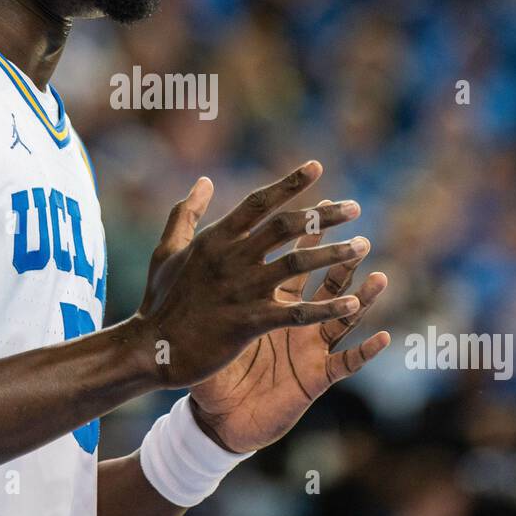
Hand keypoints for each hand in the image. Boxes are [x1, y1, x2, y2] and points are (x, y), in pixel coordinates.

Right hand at [130, 161, 368, 388]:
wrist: (151, 348)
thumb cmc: (159, 298)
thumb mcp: (167, 249)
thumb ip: (186, 213)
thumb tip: (202, 181)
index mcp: (215, 239)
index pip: (259, 202)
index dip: (289, 183)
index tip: (317, 167)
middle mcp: (231, 258)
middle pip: (287, 227)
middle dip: (324, 215)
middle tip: (355, 208)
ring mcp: (241, 290)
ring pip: (298, 265)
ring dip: (334, 254)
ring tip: (363, 246)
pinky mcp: (248, 323)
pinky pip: (296, 312)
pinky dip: (325, 308)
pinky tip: (350, 302)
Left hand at [188, 201, 390, 453]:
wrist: (215, 418)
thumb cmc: (209, 365)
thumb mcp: (202, 318)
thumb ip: (200, 278)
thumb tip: (190, 239)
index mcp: (269, 300)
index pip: (292, 260)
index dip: (306, 236)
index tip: (318, 206)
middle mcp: (295, 320)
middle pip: (325, 282)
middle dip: (342, 259)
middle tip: (358, 234)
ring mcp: (308, 347)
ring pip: (342, 317)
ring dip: (362, 298)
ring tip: (380, 278)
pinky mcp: (314, 377)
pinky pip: (344, 364)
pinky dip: (364, 352)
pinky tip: (382, 337)